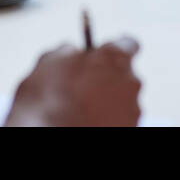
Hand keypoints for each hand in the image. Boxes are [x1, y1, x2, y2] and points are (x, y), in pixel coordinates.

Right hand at [5, 37, 141, 126]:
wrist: (50, 136)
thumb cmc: (47, 99)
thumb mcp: (47, 63)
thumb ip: (66, 52)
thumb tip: (72, 51)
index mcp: (113, 57)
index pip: (128, 44)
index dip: (113, 50)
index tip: (103, 56)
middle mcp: (130, 81)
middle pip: (124, 75)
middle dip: (107, 79)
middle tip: (84, 89)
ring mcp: (133, 110)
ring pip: (122, 100)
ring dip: (106, 103)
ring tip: (81, 112)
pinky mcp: (130, 129)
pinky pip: (120, 122)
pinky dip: (107, 122)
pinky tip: (87, 124)